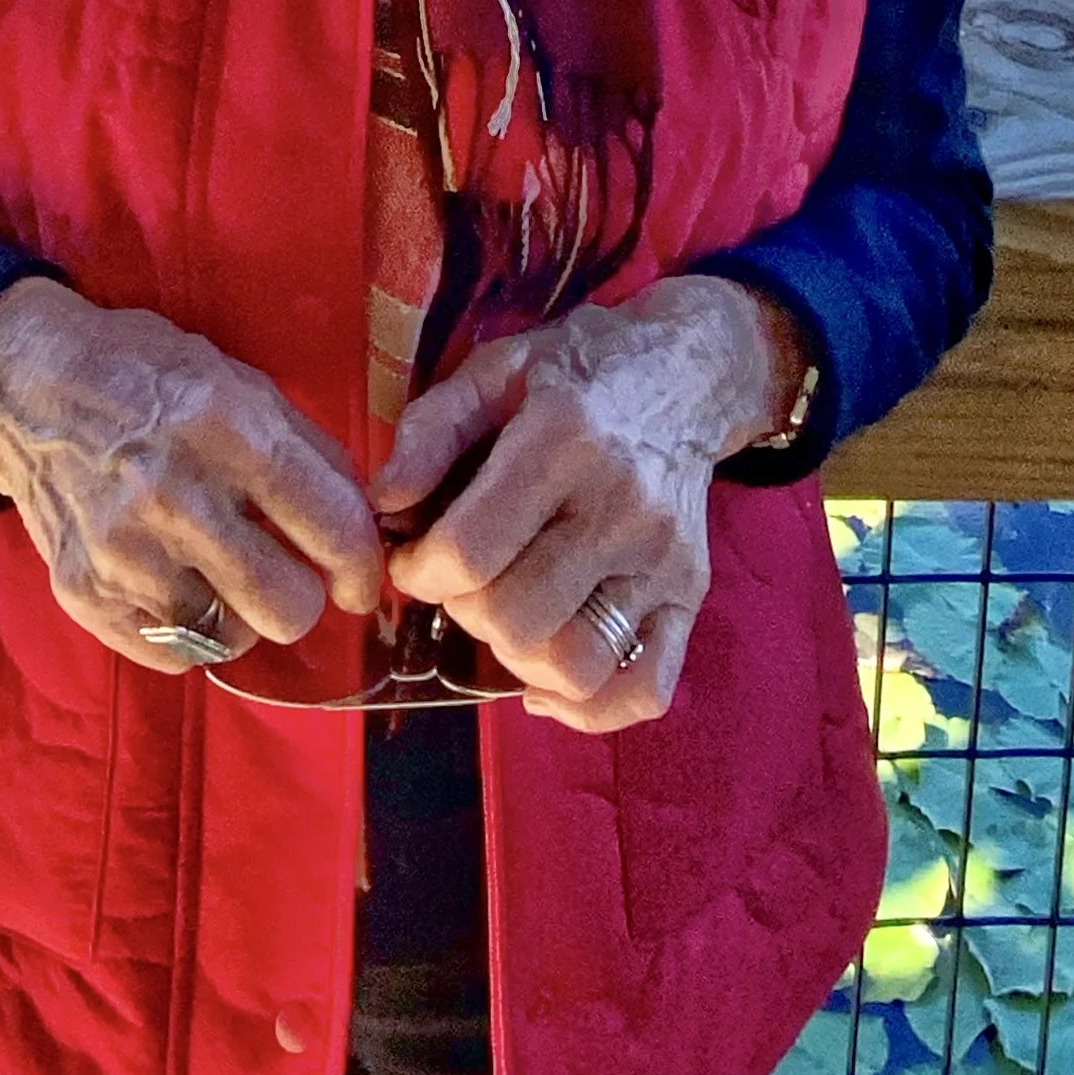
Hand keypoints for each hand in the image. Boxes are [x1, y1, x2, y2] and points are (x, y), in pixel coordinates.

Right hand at [0, 278, 385, 673]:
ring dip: (243, 612)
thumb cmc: (145, 371)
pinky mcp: (84, 594)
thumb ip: (304, 447)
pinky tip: (182, 585)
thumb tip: (363, 519)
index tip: (361, 578)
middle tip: (288, 572)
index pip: (329, 524)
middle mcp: (174, 497)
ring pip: (232, 638)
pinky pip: (173, 654)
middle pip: (286, 606)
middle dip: (303, 594)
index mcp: (225, 427)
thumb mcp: (236, 378)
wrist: (27, 387)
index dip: (363, 564)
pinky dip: (190, 631)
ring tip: (224, 572)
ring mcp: (123, 554)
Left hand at [372, 277, 805, 732]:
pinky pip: (643, 689)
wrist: (691, 370)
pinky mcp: (691, 595)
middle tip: (461, 579)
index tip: (412, 557)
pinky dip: (587, 707)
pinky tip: (546, 677)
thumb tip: (382, 505)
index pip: (470, 551)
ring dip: (517, 658)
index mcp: (564, 439)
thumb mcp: (499, 366)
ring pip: (574, 664)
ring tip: (505, 613)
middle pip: (516, 617)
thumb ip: (432, 429)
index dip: (418, 571)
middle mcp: (621, 508)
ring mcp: (663, 560)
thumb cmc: (581, 367)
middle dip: (463, 610)